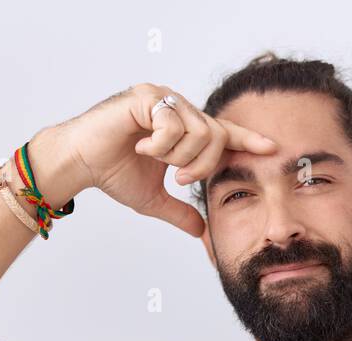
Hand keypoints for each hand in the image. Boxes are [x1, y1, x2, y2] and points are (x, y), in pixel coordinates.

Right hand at [63, 83, 276, 236]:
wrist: (79, 163)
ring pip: (198, 131)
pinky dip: (160, 145)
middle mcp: (177, 108)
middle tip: (179, 178)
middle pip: (217, 135)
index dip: (247, 140)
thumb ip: (179, 212)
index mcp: (183, 127)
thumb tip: (201, 232)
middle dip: (202, 165)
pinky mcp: (146, 96)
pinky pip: (172, 125)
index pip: (223, 131)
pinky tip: (141, 148)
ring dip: (179, 156)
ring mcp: (163, 98)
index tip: (272, 148)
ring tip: (155, 160)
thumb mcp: (153, 200)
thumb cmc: (112, 172)